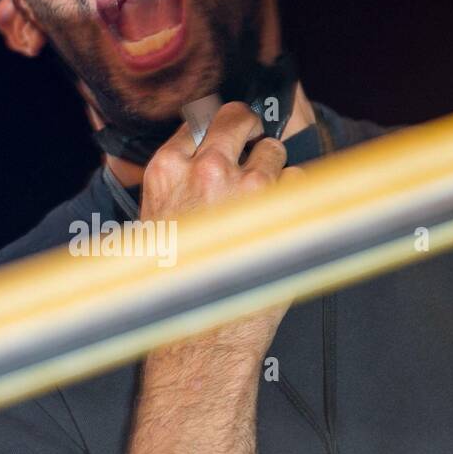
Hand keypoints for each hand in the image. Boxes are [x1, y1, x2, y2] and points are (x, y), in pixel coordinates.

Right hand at [140, 102, 303, 363]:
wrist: (200, 335)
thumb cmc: (172, 290)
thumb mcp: (151, 227)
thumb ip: (173, 189)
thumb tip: (192, 168)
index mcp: (166, 171)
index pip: (197, 122)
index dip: (214, 130)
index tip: (223, 137)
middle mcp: (207, 170)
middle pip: (237, 118)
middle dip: (248, 129)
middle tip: (253, 142)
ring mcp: (250, 186)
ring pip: (274, 150)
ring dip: (273, 169)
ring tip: (264, 201)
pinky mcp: (285, 207)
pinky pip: (300, 181)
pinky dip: (296, 196)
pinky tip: (281, 220)